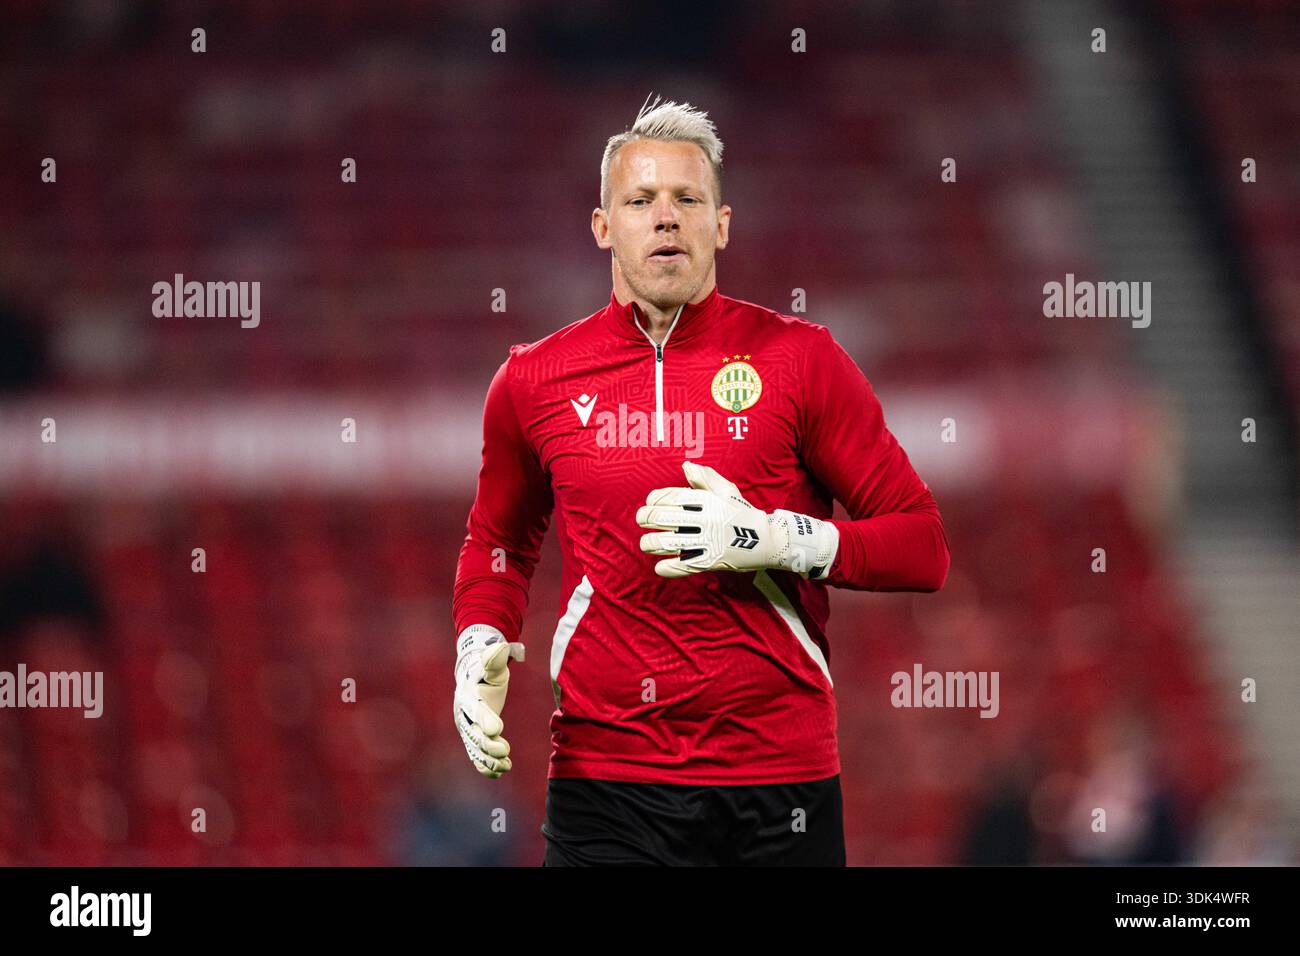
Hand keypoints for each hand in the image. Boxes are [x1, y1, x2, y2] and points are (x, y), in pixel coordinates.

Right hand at [453, 624, 525, 777]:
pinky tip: (500, 771)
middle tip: (505, 750)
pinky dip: (486, 766)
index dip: (485, 720)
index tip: (497, 729)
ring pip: (475, 749)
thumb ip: (494, 659)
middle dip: (488, 745)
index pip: (476, 710)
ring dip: (489, 759)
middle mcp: (464, 716)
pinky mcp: (472, 740)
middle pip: (474, 734)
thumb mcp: (491, 665)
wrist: (473, 680)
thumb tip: (500, 646)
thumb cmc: (485, 672)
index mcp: (468, 697)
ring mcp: (467, 730)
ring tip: (506, 765)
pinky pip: (476, 756)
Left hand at [636, 461, 838, 578]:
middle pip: (662, 517)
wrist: (767, 540)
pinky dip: (667, 568)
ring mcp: (707, 542)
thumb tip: (686, 466)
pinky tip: (659, 567)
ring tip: (646, 544)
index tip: (649, 503)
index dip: (654, 500)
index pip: (670, 497)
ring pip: (666, 542)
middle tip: (642, 521)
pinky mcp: (710, 562)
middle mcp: (704, 519)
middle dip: (645, 518)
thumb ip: (705, 478)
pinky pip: (682, 567)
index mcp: (706, 500)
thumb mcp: (727, 490)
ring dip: (649, 543)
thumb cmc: (742, 512)